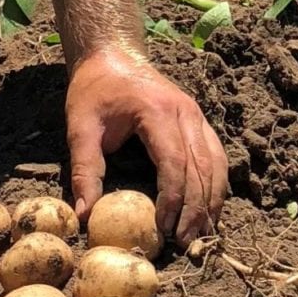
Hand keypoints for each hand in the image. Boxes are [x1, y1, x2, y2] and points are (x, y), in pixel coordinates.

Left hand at [65, 43, 229, 246]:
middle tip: (185, 243)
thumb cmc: (94, 89)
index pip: (174, 162)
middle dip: (196, 209)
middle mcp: (185, 112)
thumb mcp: (81, 126)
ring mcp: (196, 114)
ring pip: (216, 163)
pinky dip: (216, 184)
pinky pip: (216, 155)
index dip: (172, 199)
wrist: (112, 54)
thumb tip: (84, 214)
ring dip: (212, 200)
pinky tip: (210, 208)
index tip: (163, 228)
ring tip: (201, 233)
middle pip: (201, 167)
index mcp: (158, 111)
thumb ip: (84, 168)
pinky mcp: (198, 119)